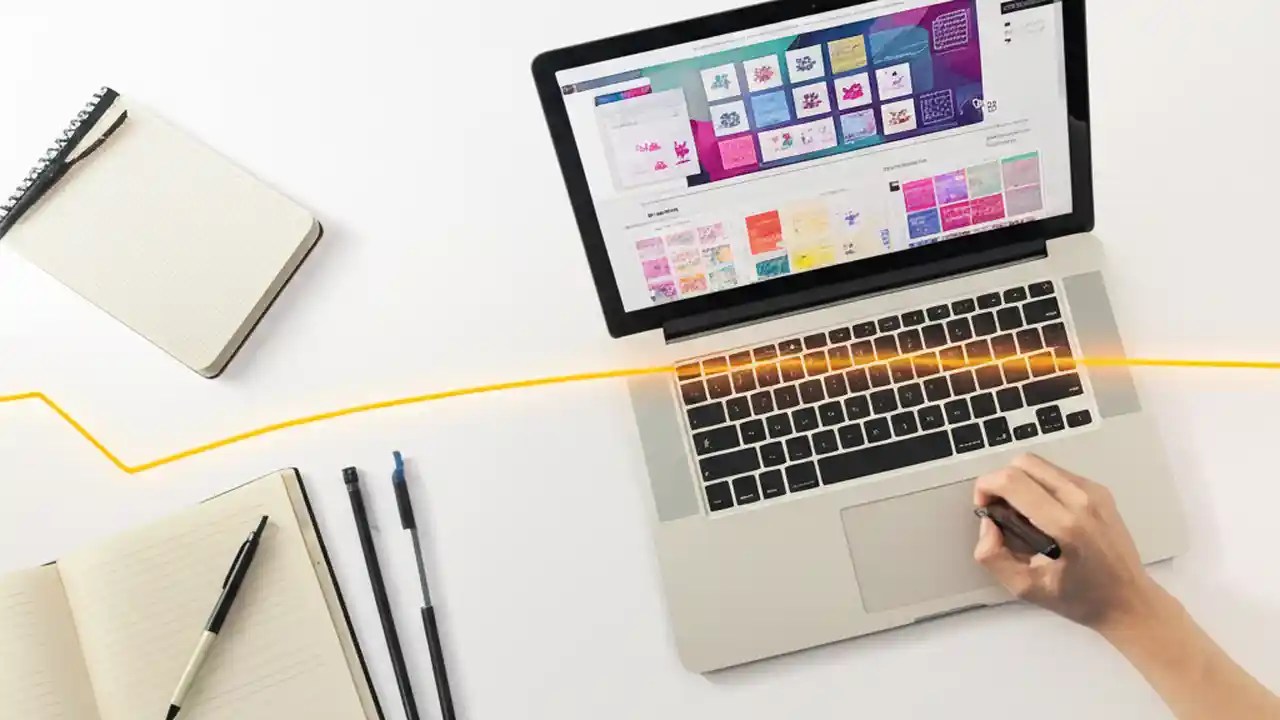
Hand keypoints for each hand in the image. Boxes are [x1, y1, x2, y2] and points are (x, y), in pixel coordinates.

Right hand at [973, 454, 1158, 631]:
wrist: (1130, 601)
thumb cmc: (1080, 600)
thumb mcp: (1026, 589)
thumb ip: (993, 557)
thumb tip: (987, 524)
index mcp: (1066, 524)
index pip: (1012, 481)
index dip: (986, 488)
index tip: (984, 510)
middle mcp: (1082, 498)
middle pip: (1023, 463)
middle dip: (1001, 482)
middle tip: (1001, 513)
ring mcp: (1094, 491)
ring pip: (1039, 464)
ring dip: (1020, 483)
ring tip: (1023, 518)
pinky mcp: (1100, 490)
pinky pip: (1056, 474)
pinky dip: (1039, 486)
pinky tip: (1044, 517)